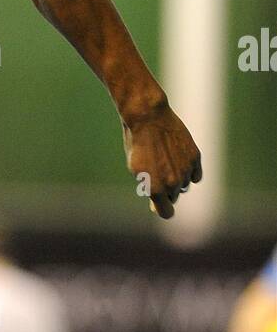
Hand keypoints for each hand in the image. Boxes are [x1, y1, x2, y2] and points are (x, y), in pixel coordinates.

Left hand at [122, 103, 201, 218]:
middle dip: (166, 189)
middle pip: (173, 197)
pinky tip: (179, 160)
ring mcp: (186, 170)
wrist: (148, 118)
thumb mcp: (136, 170)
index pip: (166, 212)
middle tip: (156, 170)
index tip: (157, 202)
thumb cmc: (138, 144)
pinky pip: (195, 175)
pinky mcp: (195, 157)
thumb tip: (158, 206)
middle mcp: (173, 182)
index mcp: (156, 189)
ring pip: (184, 185)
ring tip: (165, 160)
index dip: (161, 208)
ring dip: (177, 179)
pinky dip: (189, 172)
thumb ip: (150, 188)